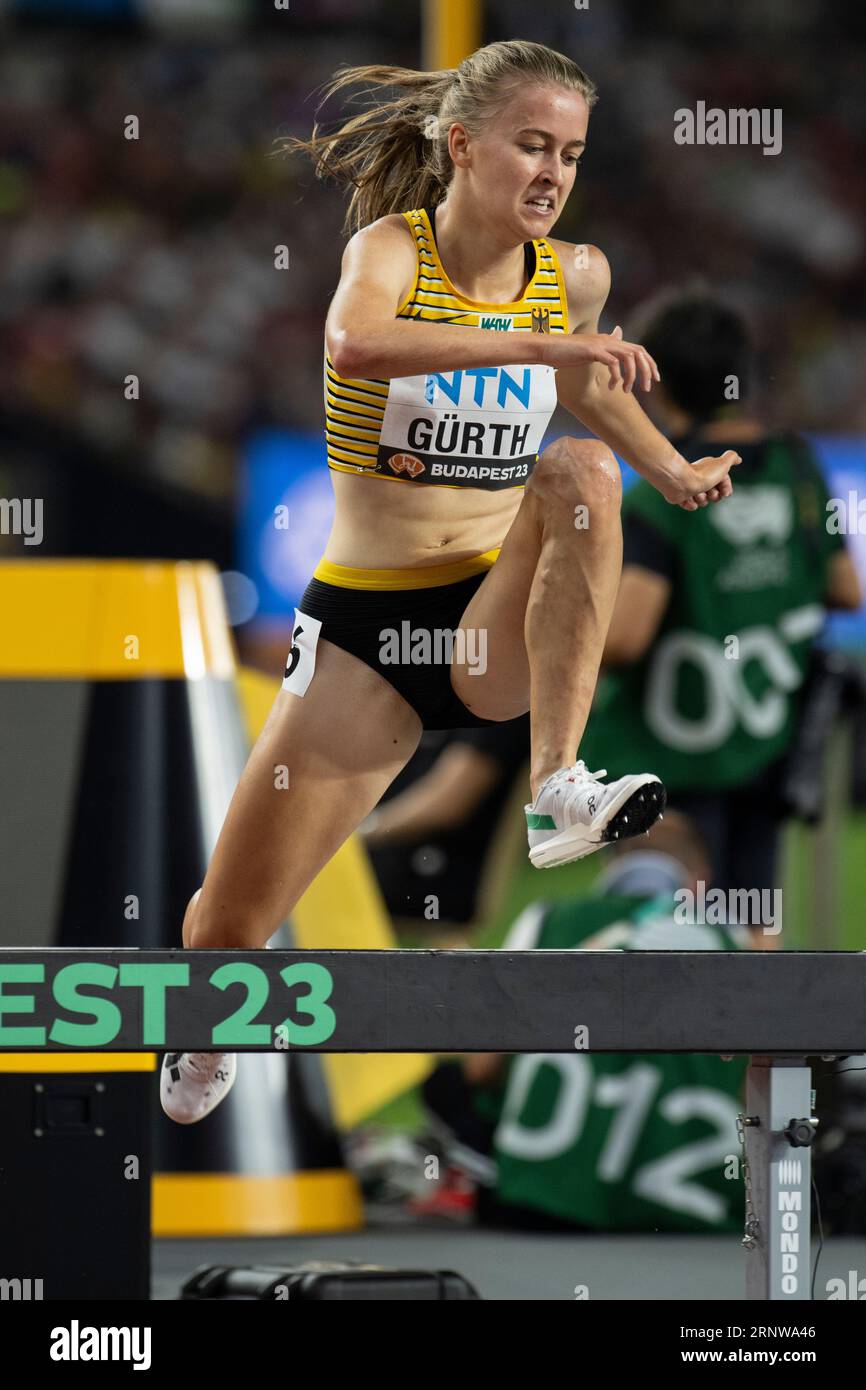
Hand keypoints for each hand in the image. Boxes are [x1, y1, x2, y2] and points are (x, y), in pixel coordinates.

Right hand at [545, 325, 659, 392]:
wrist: (548, 348)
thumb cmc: (566, 352)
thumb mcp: (590, 350)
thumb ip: (605, 347)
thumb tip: (617, 336)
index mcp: (611, 341)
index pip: (639, 349)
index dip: (650, 364)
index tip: (655, 379)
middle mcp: (609, 340)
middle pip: (639, 352)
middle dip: (647, 371)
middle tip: (646, 389)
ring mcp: (602, 344)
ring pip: (629, 358)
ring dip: (632, 376)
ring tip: (626, 390)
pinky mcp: (593, 351)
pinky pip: (613, 363)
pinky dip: (616, 377)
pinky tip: (610, 387)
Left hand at [660, 451, 741, 509]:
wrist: (681, 481)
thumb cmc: (703, 474)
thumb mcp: (723, 463)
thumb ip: (732, 458)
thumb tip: (739, 459)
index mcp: (711, 472)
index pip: (724, 485)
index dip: (726, 489)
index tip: (725, 492)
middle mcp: (701, 479)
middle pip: (715, 495)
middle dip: (714, 496)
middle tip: (709, 491)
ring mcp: (691, 488)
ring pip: (703, 502)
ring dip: (702, 499)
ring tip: (696, 493)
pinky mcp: (681, 497)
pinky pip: (691, 506)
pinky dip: (691, 504)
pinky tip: (688, 498)